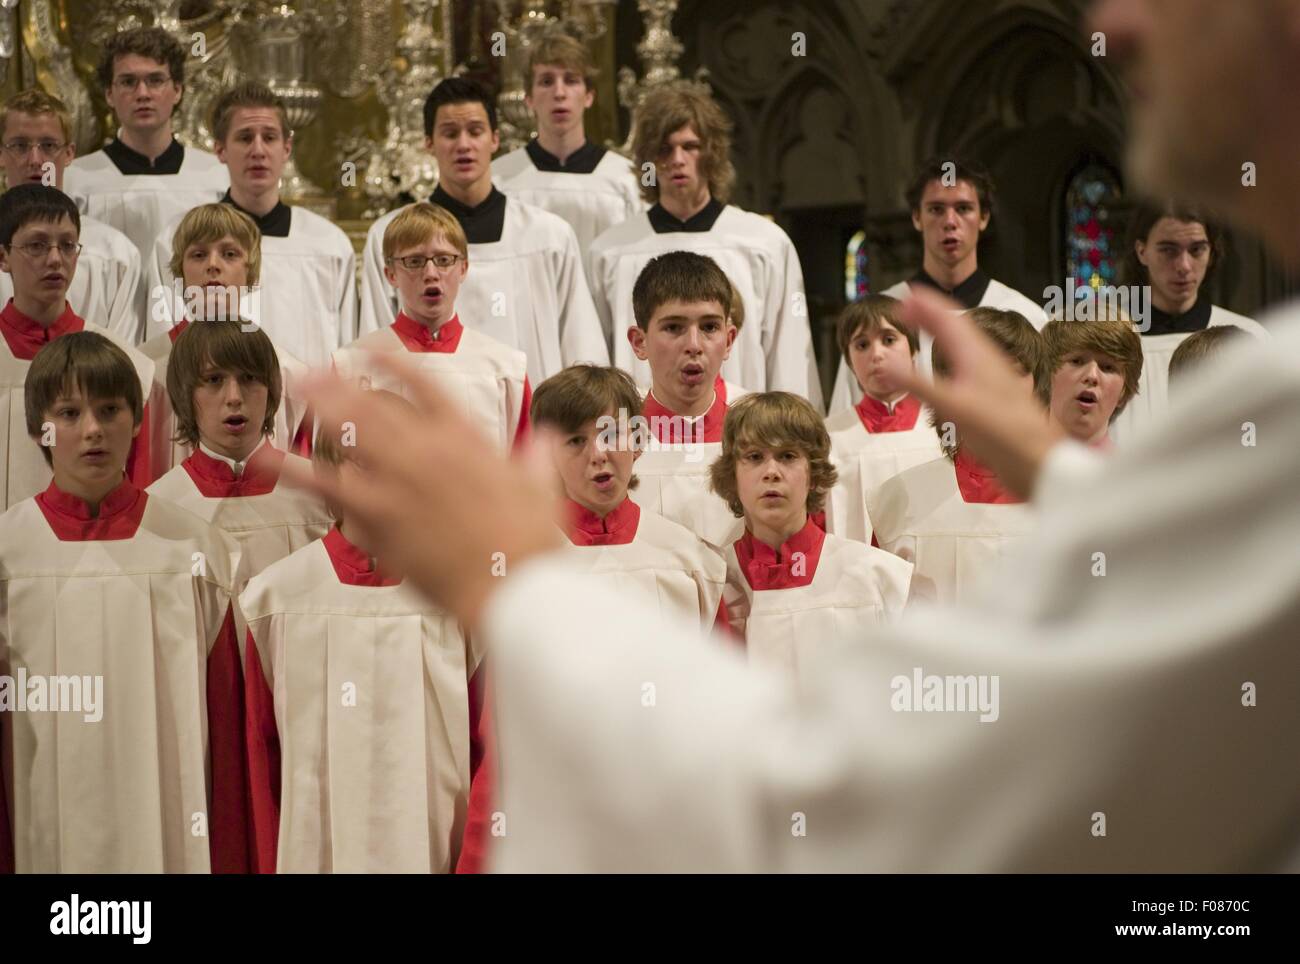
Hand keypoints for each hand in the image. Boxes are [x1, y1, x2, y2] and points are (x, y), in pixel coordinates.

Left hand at [279, 352, 563, 631]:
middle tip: (313, 368)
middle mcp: (426, 449)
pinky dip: (293, 471)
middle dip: (339, 381)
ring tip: (295, 390)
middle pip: (372, 402)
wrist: (510, 584)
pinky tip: (266, 458)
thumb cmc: (529, 544)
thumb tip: (542, 442)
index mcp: (467, 437)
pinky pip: (326, 487)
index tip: (375, 351)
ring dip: (317, 407)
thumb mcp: (539, 490)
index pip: (424, 385)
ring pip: (346, 433)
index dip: (395, 363)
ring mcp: (398, 480)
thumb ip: (535, 459)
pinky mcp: (377, 516)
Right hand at [896, 288, 1063, 497]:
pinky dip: (948, 360)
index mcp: (977, 356)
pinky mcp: (991, 400)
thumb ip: (919, 384)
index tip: (907, 295)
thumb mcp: (954, 406)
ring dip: (941, 335)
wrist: (1037, 462)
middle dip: (931, 315)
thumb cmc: (1002, 433)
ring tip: (924, 330)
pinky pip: (965, 369)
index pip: (949, 320)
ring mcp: (990, 381)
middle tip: (908, 308)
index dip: (927, 305)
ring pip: (963, 348)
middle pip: (956, 329)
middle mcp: (985, 363)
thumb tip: (885, 364)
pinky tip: (948, 373)